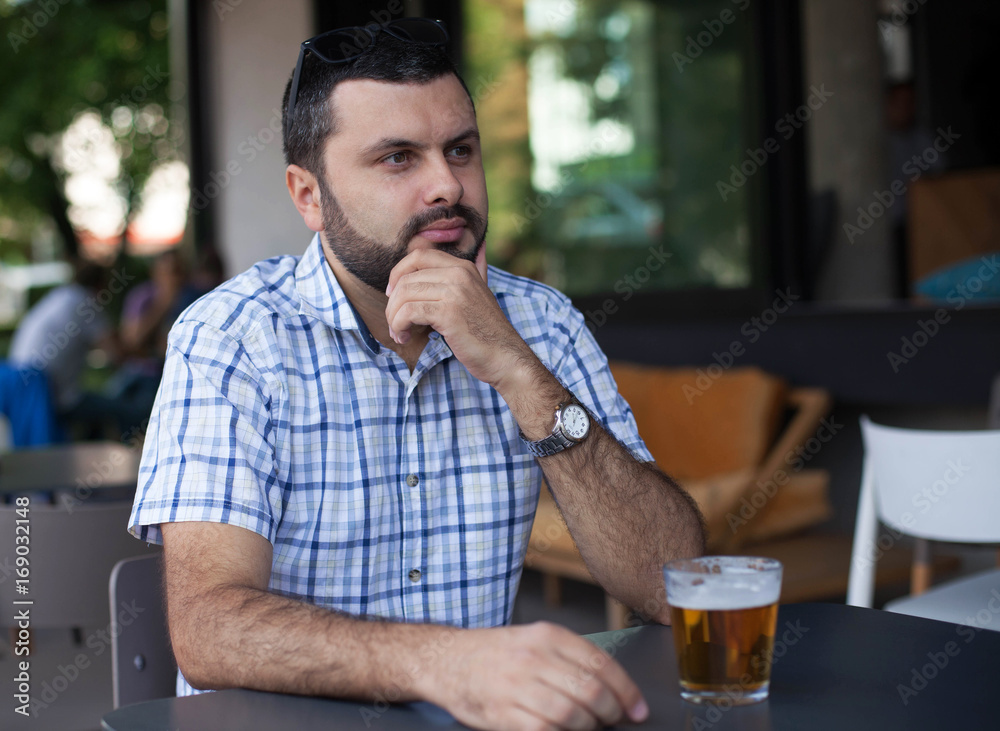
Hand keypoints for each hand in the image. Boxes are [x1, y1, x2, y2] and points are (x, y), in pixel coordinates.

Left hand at [384, 248, 537, 390]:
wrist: (505, 357)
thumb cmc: (486, 333)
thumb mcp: (477, 295)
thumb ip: (468, 275)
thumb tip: (476, 249)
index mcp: (463, 267)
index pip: (418, 256)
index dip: (398, 274)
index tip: (395, 297)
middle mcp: (459, 273)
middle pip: (406, 278)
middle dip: (393, 304)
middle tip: (396, 324)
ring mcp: (455, 291)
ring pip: (404, 295)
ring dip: (394, 318)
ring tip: (400, 334)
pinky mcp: (449, 313)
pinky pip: (408, 312)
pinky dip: (399, 326)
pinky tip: (405, 337)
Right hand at [419, 622, 648, 730]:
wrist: (447, 660)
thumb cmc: (497, 653)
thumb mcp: (534, 640)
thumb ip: (570, 659)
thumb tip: (613, 690)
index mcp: (547, 635)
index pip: (600, 664)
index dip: (626, 691)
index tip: (637, 709)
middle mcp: (533, 658)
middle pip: (591, 692)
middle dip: (611, 713)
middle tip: (613, 721)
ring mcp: (517, 686)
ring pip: (572, 716)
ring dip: (588, 728)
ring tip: (588, 727)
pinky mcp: (503, 714)